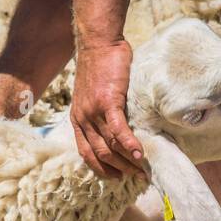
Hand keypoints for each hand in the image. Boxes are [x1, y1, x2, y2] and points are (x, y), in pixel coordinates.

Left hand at [71, 41, 145, 179]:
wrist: (99, 43)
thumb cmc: (100, 67)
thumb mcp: (93, 95)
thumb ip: (100, 114)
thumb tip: (117, 131)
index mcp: (77, 119)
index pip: (86, 154)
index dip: (102, 169)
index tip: (118, 177)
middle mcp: (83, 119)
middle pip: (100, 154)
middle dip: (119, 169)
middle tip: (137, 174)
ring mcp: (94, 111)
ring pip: (110, 145)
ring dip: (127, 160)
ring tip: (142, 167)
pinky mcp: (108, 101)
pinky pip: (118, 130)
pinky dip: (129, 144)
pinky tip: (140, 154)